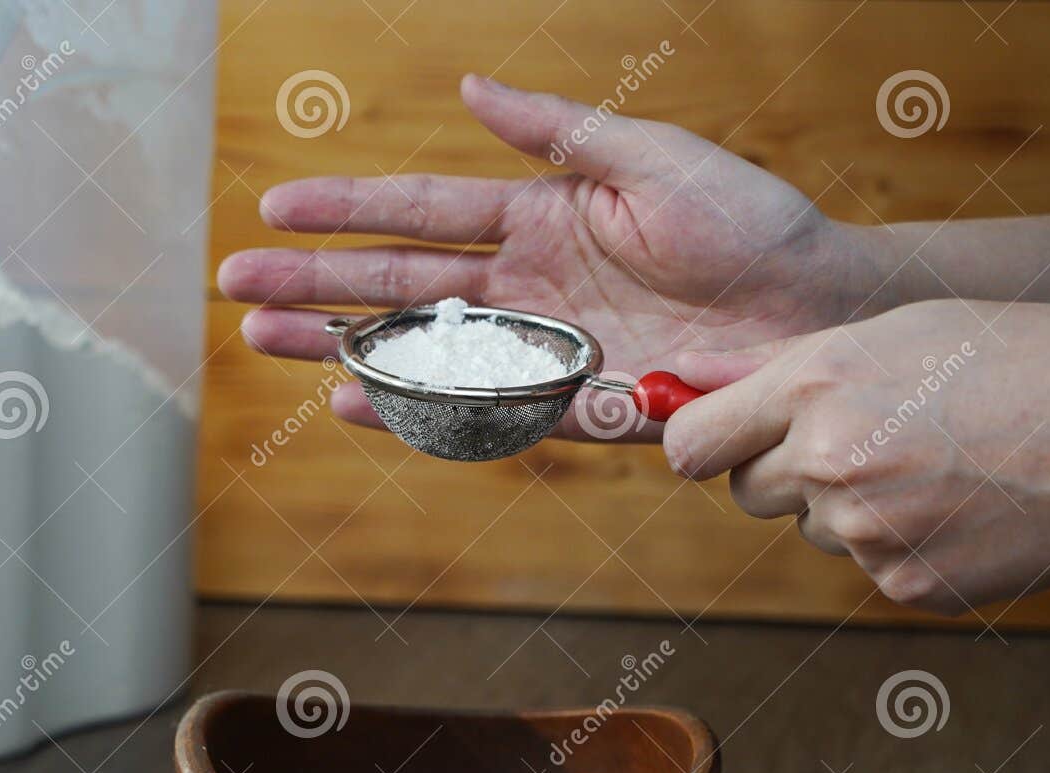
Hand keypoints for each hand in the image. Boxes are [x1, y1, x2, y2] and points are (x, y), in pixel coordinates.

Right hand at [218, 74, 888, 441]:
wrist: (814, 311)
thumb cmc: (749, 224)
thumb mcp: (652, 159)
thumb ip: (559, 133)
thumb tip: (472, 84)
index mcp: (540, 216)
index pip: (422, 209)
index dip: (349, 207)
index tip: (276, 208)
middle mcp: (526, 285)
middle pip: (399, 283)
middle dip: (315, 283)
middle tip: (235, 288)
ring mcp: (542, 348)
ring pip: (421, 349)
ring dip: (341, 345)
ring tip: (266, 343)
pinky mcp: (571, 406)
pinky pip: (478, 410)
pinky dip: (415, 409)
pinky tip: (351, 401)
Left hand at [663, 300, 1049, 613]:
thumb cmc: (1022, 361)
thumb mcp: (898, 329)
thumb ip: (775, 362)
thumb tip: (677, 376)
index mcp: (818, 383)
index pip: (689, 441)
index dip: (700, 440)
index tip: (718, 438)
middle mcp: (829, 461)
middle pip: (744, 491)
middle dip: (782, 469)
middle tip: (864, 436)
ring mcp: (866, 532)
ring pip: (811, 527)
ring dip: (845, 503)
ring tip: (934, 463)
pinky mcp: (904, 584)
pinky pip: (866, 563)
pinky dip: (899, 540)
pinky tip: (960, 505)